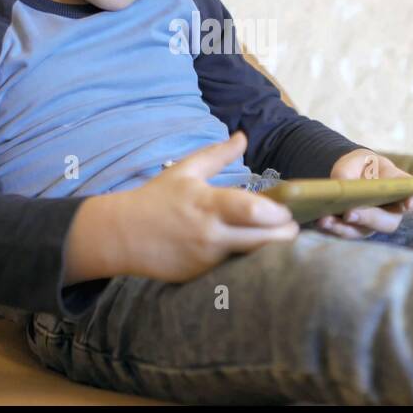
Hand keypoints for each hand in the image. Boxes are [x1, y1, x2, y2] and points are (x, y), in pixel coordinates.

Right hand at [108, 130, 298, 282]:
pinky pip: (234, 270)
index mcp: (208, 203)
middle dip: (286, 235)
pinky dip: (246, 261)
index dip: (279, 212)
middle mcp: (210, 234)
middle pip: (264, 241)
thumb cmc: (156, 199)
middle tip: (291, 227)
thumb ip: (218, 154)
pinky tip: (249, 250)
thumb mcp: (186, 170)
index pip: (253, 211)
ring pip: (253, 259)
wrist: (121, 235)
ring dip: (270, 249)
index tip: (287, 209)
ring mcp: (206, 259)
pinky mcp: (201, 277)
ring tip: (275, 237)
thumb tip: (243, 136)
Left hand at [312, 148, 412, 238]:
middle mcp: (391, 211)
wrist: (349, 175)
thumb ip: (352, 170)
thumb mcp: (359, 159)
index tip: (410, 204)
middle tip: (350, 213)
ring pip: (363, 231)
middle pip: (389, 222)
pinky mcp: (353, 230)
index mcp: (401, 189)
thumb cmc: (362, 166)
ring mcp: (372, 224)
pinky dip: (331, 229)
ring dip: (343, 228)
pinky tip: (320, 221)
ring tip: (326, 219)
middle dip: (369, 218)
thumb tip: (342, 184)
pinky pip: (344, 234)